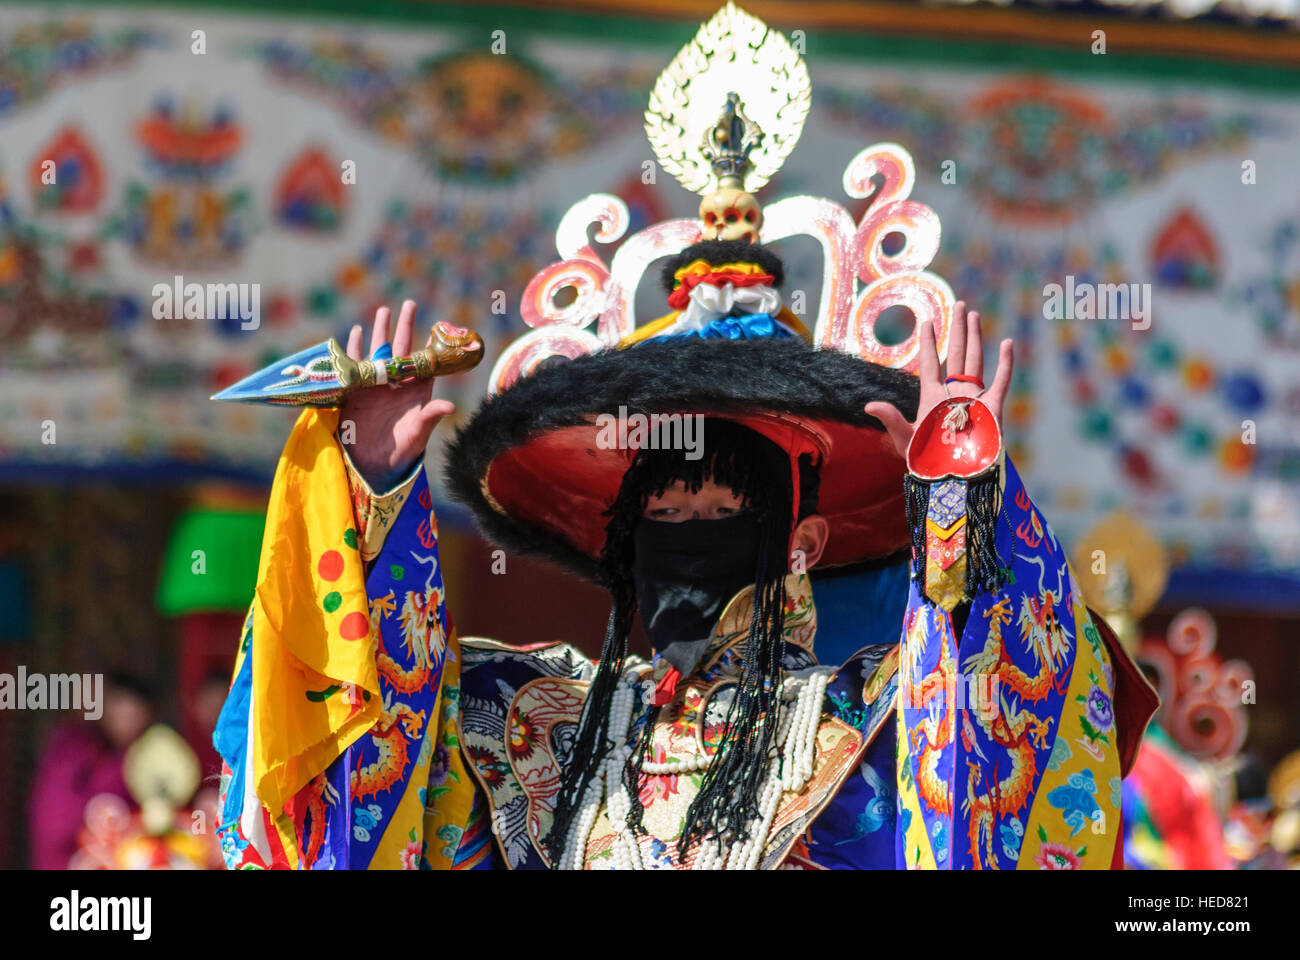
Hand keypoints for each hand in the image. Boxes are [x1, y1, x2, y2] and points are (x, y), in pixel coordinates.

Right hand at [339, 300, 455, 488]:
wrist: (374, 464)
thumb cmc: (402, 450)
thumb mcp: (418, 433)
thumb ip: (431, 416)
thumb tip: (451, 407)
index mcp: (416, 391)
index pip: (423, 361)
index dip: (426, 343)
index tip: (435, 325)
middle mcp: (397, 384)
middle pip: (400, 349)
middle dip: (402, 327)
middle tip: (406, 304)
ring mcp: (378, 385)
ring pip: (379, 352)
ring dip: (380, 332)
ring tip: (382, 311)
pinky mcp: (358, 391)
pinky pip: (356, 364)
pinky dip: (355, 348)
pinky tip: (357, 332)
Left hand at [864, 301, 1012, 458]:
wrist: (953, 478)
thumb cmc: (927, 462)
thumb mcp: (905, 439)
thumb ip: (890, 419)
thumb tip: (869, 406)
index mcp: (932, 397)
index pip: (930, 363)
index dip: (929, 342)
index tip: (927, 322)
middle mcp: (953, 393)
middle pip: (956, 354)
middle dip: (957, 329)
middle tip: (959, 304)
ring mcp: (974, 398)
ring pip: (975, 360)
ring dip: (975, 337)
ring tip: (973, 314)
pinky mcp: (993, 408)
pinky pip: (1000, 381)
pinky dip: (1005, 363)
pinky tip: (1006, 343)